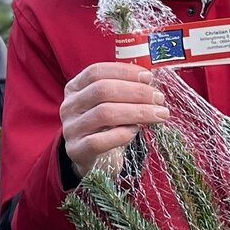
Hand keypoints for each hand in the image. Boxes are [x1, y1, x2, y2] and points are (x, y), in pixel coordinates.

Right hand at [60, 63, 167, 177]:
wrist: (94, 158)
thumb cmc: (106, 126)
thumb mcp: (109, 103)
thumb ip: (123, 90)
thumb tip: (149, 82)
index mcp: (75, 88)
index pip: (96, 72)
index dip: (123, 72)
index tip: (148, 78)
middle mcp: (69, 106)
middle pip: (102, 90)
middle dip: (136, 92)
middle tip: (159, 98)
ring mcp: (71, 129)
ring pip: (105, 114)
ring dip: (138, 112)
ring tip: (159, 114)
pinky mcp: (77, 150)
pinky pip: (100, 141)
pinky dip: (123, 134)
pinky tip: (136, 131)